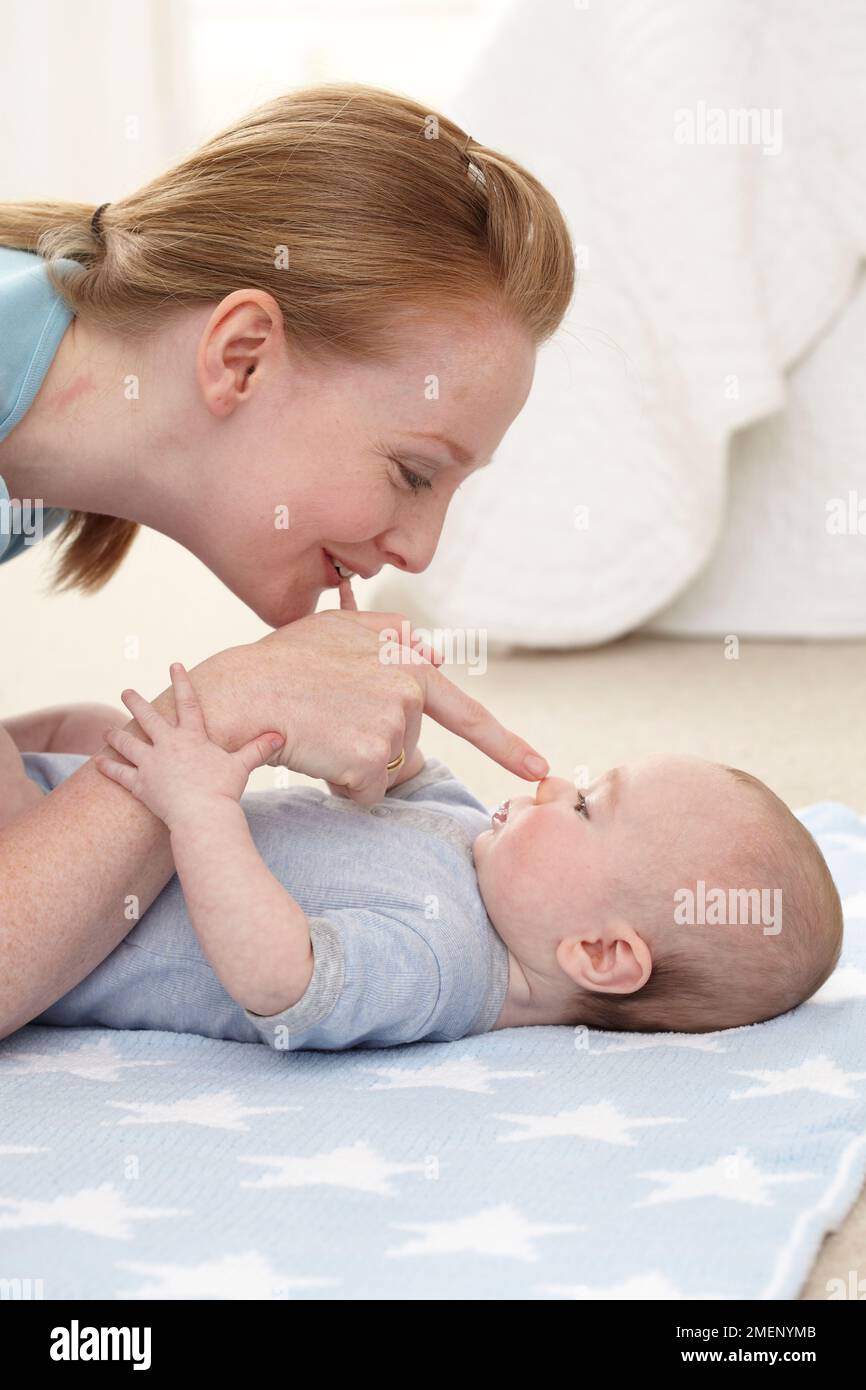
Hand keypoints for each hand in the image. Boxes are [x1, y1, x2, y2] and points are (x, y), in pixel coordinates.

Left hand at [93, 663, 283, 828]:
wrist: (202, 816)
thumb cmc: (223, 791)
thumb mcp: (242, 767)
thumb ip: (258, 749)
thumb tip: (280, 736)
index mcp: (192, 737)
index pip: (188, 702)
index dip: (182, 681)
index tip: (174, 664)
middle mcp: (167, 745)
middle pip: (148, 717)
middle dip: (136, 701)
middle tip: (125, 690)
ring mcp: (150, 764)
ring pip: (128, 743)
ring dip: (116, 735)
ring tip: (106, 730)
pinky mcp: (140, 785)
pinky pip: (119, 774)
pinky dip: (108, 768)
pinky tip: (97, 762)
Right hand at [127, 595, 548, 809]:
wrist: (235, 693)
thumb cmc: (274, 665)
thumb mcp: (335, 630)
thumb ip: (386, 641)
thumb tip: (431, 659)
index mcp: (405, 651)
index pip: (466, 710)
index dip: (507, 746)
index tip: (542, 771)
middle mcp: (410, 677)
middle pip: (410, 748)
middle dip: (373, 751)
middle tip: (324, 725)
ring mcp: (395, 713)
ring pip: (388, 772)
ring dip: (353, 768)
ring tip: (315, 734)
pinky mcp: (374, 750)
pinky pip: (367, 792)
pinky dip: (341, 787)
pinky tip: (315, 755)